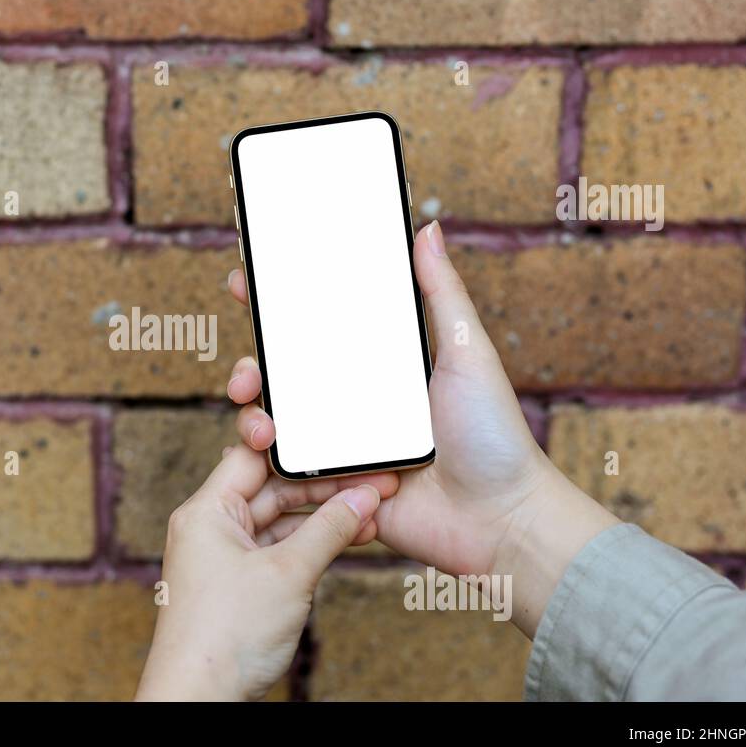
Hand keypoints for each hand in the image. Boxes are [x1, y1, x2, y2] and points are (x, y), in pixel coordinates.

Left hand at [135, 444, 396, 700]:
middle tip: (372, 482)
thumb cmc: (224, 635)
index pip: (254, 458)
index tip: (340, 442)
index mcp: (206, 510)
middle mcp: (209, 527)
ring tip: (371, 512)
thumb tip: (362, 498)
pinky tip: (348, 540)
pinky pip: (277, 550)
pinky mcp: (237, 584)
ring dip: (322, 518)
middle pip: (271, 489)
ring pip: (279, 521)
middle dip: (323, 487)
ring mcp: (223, 556)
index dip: (299, 447)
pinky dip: (310, 545)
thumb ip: (329, 530)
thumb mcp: (289, 573)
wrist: (199, 698)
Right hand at [225, 220, 617, 636]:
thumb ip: (441, 292)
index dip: (277, 308)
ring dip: (253, 420)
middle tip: (244, 376)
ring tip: (259, 425)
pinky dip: (273, 469)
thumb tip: (426, 227)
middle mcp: (353, 406)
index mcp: (378, 369)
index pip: (317, 330)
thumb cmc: (494, 436)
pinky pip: (290, 480)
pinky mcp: (336, 494)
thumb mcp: (466, 352)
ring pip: (277, 427)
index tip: (247, 284)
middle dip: (251, 372)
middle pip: (283, 379)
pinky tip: (269, 461)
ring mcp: (342, 451)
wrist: (501, 519)